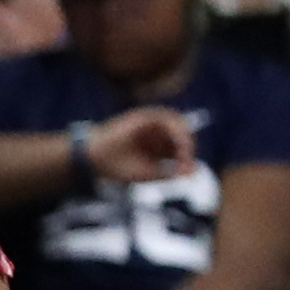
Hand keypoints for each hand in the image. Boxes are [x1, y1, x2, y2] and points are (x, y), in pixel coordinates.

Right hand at [84, 107, 200, 184]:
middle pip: (183, 136)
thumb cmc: (117, 167)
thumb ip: (170, 173)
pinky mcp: (144, 115)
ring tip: (184, 152)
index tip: (186, 173)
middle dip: (188, 149)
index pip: (181, 149)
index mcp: (157, 146)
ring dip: (185, 138)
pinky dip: (176, 130)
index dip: (187, 159)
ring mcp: (150, 122)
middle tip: (187, 163)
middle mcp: (156, 132)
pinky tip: (177, 143)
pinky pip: (168, 118)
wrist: (95, 159)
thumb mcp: (149, 174)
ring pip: (178, 124)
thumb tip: (194, 172)